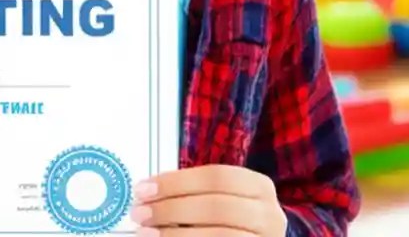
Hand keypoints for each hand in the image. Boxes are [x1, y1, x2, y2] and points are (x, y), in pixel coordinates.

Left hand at [130, 165, 287, 235]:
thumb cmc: (233, 219)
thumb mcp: (222, 199)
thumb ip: (193, 192)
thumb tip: (148, 192)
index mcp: (259, 187)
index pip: (216, 177)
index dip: (177, 182)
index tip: (143, 189)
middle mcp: (269, 214)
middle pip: (216, 206)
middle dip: (172, 208)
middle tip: (139, 212)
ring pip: (219, 235)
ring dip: (175, 234)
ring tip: (146, 232)